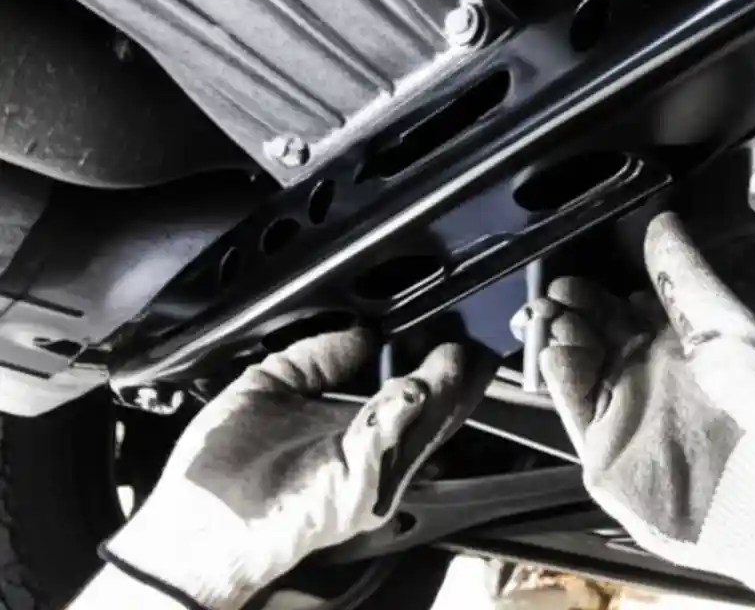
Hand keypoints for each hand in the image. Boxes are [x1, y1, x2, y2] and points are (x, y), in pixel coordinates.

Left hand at [103, 329, 494, 609]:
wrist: (193, 525)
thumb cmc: (219, 470)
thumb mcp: (267, 387)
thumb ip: (313, 357)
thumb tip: (362, 333)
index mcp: (348, 427)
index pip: (403, 390)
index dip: (425, 360)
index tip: (438, 328)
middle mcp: (366, 451)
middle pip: (427, 408)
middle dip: (451, 373)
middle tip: (462, 339)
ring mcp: (367, 471)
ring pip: (421, 423)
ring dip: (443, 388)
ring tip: (454, 354)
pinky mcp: (359, 488)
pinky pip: (391, 440)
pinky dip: (407, 409)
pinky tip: (416, 381)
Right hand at [516, 213, 754, 606]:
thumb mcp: (725, 323)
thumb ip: (684, 275)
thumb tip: (662, 222)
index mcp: (679, 350)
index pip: (622, 313)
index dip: (597, 292)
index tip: (578, 274)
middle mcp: (648, 381)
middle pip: (593, 337)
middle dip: (570, 310)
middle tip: (559, 293)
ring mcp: (625, 417)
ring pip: (577, 369)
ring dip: (560, 337)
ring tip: (556, 316)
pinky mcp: (606, 453)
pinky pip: (573, 408)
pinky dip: (559, 376)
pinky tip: (558, 349)